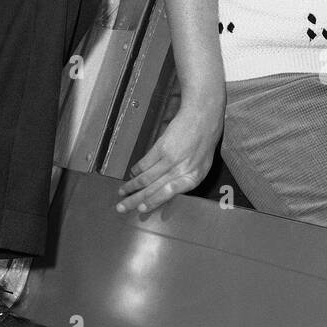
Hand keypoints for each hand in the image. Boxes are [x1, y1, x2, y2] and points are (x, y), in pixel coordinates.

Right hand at [116, 98, 223, 216]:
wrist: (202, 117)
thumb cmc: (204, 141)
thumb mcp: (201, 166)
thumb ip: (185, 179)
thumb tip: (167, 191)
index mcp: (193, 178)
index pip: (169, 194)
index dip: (153, 202)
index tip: (141, 209)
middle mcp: (181, 170)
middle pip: (153, 189)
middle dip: (135, 200)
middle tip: (122, 207)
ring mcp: (170, 159)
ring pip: (145, 177)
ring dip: (131, 186)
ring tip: (122, 192)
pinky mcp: (161, 147)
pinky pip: (145, 163)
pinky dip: (136, 170)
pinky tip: (131, 175)